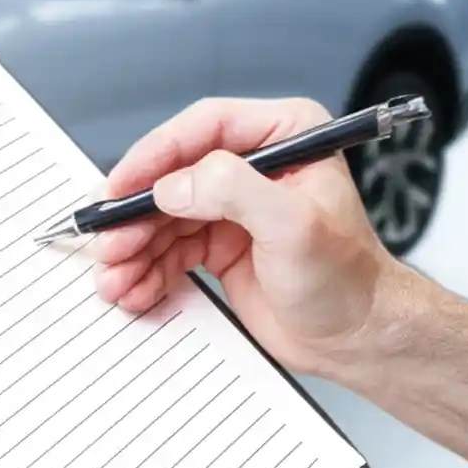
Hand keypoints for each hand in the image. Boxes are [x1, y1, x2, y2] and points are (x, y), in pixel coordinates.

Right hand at [91, 97, 405, 375]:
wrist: (359, 339)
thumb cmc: (349, 280)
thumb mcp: (294, 226)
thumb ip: (233, 191)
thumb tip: (174, 184)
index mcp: (284, 136)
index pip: (204, 128)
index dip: (155, 155)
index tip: (123, 184)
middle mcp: (254, 165)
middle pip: (172, 175)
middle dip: (135, 215)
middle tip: (109, 242)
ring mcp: (232, 205)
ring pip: (162, 215)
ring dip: (133, 248)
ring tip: (115, 278)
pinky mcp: (218, 242)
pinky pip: (166, 248)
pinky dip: (145, 269)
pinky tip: (134, 288)